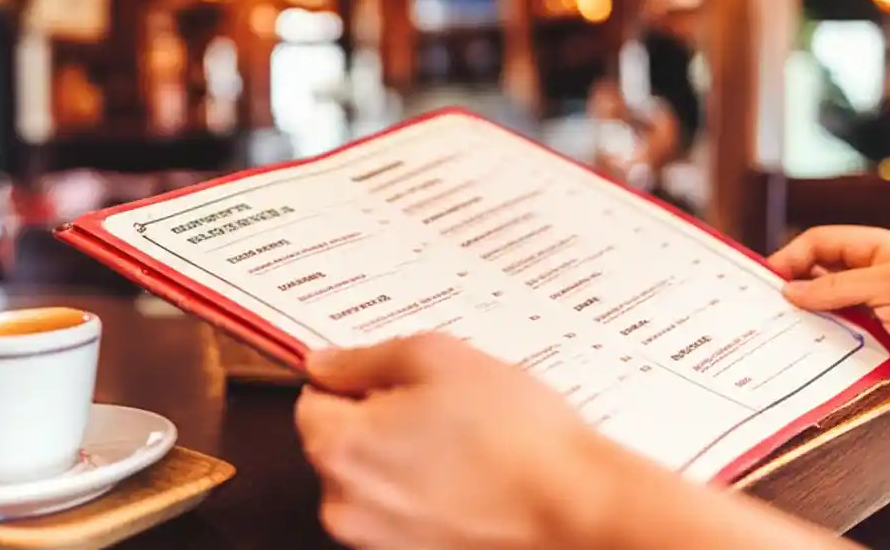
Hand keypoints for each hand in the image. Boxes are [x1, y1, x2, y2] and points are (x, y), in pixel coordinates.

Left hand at [295, 334, 617, 549]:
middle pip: (338, 446)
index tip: (394, 381)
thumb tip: (324, 364)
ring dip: (403, 461)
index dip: (355, 383)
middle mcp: (344, 506)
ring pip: (371, 482)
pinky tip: (470, 480)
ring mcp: (376, 543)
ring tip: (464, 447)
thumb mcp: (436, 357)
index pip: (312, 401)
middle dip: (379, 422)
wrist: (577, 508)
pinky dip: (424, 497)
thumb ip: (364, 358)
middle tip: (441, 409)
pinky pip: (401, 515)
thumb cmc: (515, 433)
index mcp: (339, 448)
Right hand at [768, 225, 889, 397]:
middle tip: (767, 307)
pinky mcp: (868, 343)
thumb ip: (839, 286)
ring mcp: (867, 312)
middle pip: (815, 277)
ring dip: (805, 322)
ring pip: (821, 312)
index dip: (792, 256)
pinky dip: (819, 348)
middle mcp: (868, 278)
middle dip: (792, 290)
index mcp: (875, 251)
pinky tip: (806, 355)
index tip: (769, 278)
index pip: (820, 243)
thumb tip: (793, 291)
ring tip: (781, 333)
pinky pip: (833, 342)